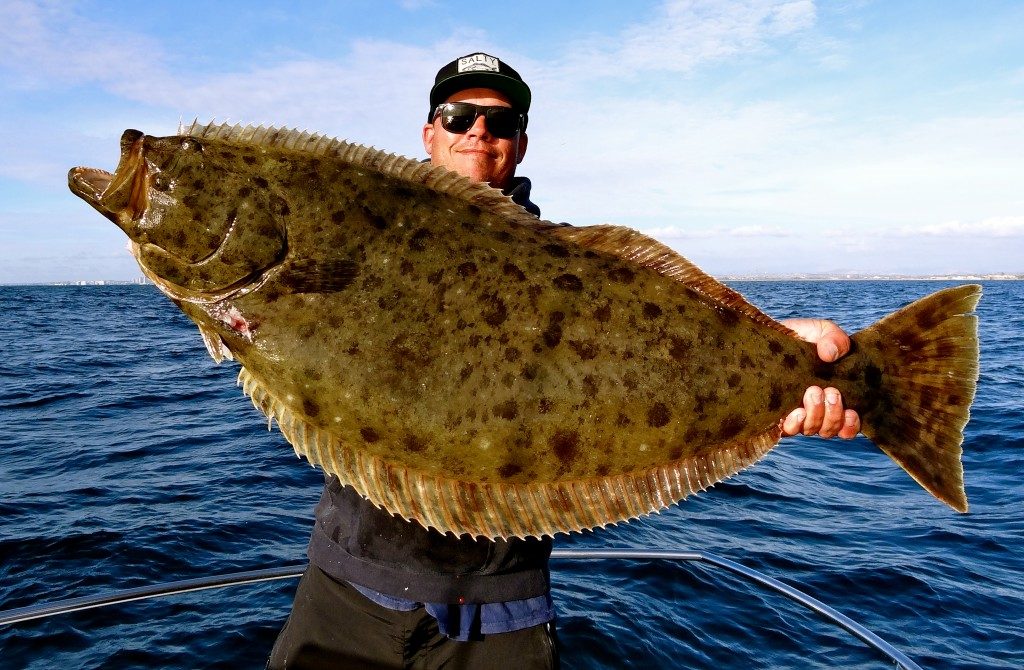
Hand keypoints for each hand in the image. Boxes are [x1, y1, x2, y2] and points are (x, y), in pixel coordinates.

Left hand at [778, 318, 860, 438]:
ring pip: (810, 430)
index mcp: (832, 397)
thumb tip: (830, 354)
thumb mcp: (822, 331)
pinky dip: (794, 424)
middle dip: (833, 413)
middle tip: (829, 391)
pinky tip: (796, 411)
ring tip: (812, 391)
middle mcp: (814, 410)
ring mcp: (793, 413)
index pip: (846, 426)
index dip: (851, 426)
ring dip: (816, 415)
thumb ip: (835, 339)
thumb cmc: (800, 336)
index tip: (851, 411)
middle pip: (828, 429)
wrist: (767, 335)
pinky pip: (785, 430)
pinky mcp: (773, 413)